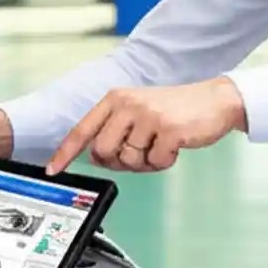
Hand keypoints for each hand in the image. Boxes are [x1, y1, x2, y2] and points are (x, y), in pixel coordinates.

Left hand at [45, 77, 245, 174]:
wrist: (214, 100)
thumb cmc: (174, 110)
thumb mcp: (138, 111)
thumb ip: (114, 130)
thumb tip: (95, 158)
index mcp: (115, 99)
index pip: (83, 129)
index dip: (65, 152)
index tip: (52, 168)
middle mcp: (127, 104)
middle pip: (103, 152)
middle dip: (119, 161)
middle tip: (139, 153)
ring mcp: (147, 116)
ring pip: (129, 160)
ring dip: (145, 162)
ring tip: (160, 145)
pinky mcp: (168, 129)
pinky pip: (154, 163)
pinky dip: (164, 162)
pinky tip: (174, 146)